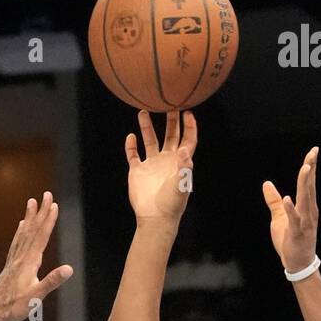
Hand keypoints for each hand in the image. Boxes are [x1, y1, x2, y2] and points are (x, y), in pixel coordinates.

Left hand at [0, 192, 72, 320]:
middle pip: (33, 230)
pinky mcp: (10, 265)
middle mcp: (21, 257)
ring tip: (31, 203)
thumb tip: (69, 269)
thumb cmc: (15, 307)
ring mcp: (14, 260)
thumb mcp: (36, 296)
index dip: (48, 220)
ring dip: (30, 217)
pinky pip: (16, 243)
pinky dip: (20, 232)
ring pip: (24, 234)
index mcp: (29, 262)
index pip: (41, 236)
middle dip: (41, 212)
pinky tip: (21, 227)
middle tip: (46, 194)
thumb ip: (52, 281)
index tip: (53, 205)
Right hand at [125, 109, 196, 224]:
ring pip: (150, 140)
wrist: (154, 218)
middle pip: (170, 135)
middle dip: (170, 119)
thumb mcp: (181, 186)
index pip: (187, 139)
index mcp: (179, 162)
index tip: (188, 111)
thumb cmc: (171, 204)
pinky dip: (131, 146)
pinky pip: (133, 155)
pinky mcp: (137, 171)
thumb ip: (185, 168)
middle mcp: (166, 160)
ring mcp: (151, 165)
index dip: (189, 126)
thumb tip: (186, 150)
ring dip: (147, 126)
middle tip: (168, 102)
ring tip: (143, 111)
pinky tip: (131, 137)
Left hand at [262, 146, 319, 273]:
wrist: (297, 263)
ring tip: (305, 168)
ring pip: (305, 200)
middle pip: (309, 187)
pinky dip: (291, 209)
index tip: (313, 151)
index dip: (311, 167)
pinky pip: (294, 220)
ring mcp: (305, 223)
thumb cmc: (289, 240)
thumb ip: (274, 202)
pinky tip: (287, 198)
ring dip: (305, 184)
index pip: (308, 183)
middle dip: (311, 170)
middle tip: (313, 153)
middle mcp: (309, 212)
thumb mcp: (279, 218)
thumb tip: (266, 184)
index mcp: (306, 206)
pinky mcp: (297, 234)